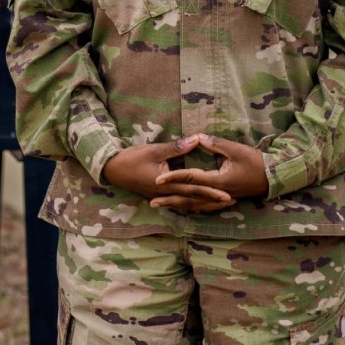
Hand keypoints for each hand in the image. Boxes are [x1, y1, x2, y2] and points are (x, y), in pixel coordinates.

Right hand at [103, 140, 235, 212]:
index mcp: (168, 184)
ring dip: (204, 204)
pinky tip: (197, 204)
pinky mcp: (158, 194)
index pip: (195, 189)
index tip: (228, 194)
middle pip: (194, 199)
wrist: (112, 170)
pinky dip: (191, 204)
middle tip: (232, 201)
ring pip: (187, 203)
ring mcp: (162, 196)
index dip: (212, 192)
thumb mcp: (155, 150)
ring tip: (219, 204)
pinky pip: (179, 202)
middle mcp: (168, 194)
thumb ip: (176, 148)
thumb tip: (196, 140)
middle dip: (213, 201)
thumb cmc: (132, 159)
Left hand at [152, 134, 267, 205]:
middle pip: (189, 197)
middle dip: (170, 199)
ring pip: (196, 204)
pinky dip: (192, 206)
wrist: (275, 177)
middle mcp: (217, 193)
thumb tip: (196, 137)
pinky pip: (204, 205)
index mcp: (218, 180)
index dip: (173, 178)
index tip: (157, 179)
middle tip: (151, 201)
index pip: (190, 179)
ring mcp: (221, 198)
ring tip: (162, 206)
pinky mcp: (224, 199)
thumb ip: (214, 143)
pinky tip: (183, 207)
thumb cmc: (256, 162)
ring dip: (178, 205)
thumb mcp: (235, 150)